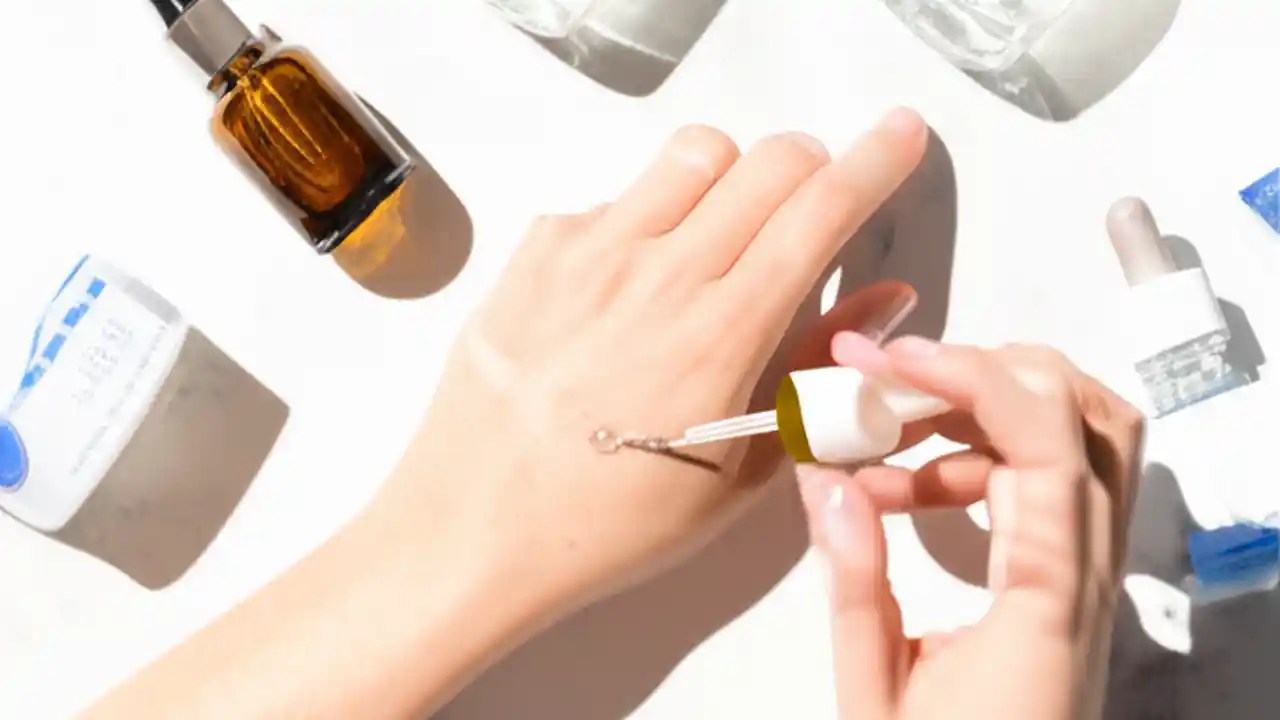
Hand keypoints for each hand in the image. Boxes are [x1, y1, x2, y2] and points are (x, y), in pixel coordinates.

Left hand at [383, 111, 927, 616]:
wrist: (479, 526)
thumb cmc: (612, 521)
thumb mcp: (742, 471)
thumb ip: (819, 375)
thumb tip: (884, 304)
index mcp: (722, 331)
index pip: (823, 207)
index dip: (879, 159)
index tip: (900, 135)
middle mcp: (659, 272)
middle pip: (769, 159)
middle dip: (813, 166)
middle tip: (811, 208)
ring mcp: (590, 251)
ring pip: (694, 154)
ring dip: (731, 177)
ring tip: (722, 237)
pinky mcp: (539, 249)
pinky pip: (616, 196)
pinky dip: (647, 217)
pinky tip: (633, 283)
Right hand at [798, 336, 1143, 718]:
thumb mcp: (873, 694)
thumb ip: (854, 584)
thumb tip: (826, 481)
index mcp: (1045, 610)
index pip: (1048, 455)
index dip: (976, 383)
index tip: (895, 359)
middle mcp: (1087, 583)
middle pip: (1087, 423)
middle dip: (989, 372)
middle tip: (891, 378)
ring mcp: (1086, 579)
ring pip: (1077, 443)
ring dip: (988, 412)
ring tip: (888, 432)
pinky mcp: (1066, 583)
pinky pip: (1045, 486)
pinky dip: (979, 460)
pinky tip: (900, 489)